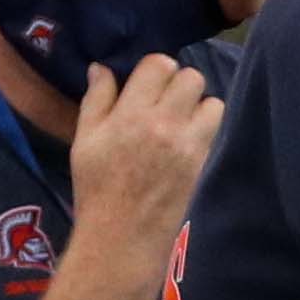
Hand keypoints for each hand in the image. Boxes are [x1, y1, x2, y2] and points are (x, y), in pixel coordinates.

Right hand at [66, 53, 223, 278]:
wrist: (121, 236)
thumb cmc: (96, 188)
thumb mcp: (85, 139)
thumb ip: (96, 99)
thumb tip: (102, 67)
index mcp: (131, 112)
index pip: (160, 63)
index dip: (154, 69)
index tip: (146, 85)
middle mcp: (163, 122)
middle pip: (190, 76)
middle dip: (178, 83)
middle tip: (163, 101)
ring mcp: (187, 142)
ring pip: (210, 99)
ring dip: (197, 103)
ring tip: (179, 118)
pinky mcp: (201, 160)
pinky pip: (214, 124)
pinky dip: (205, 124)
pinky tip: (187, 137)